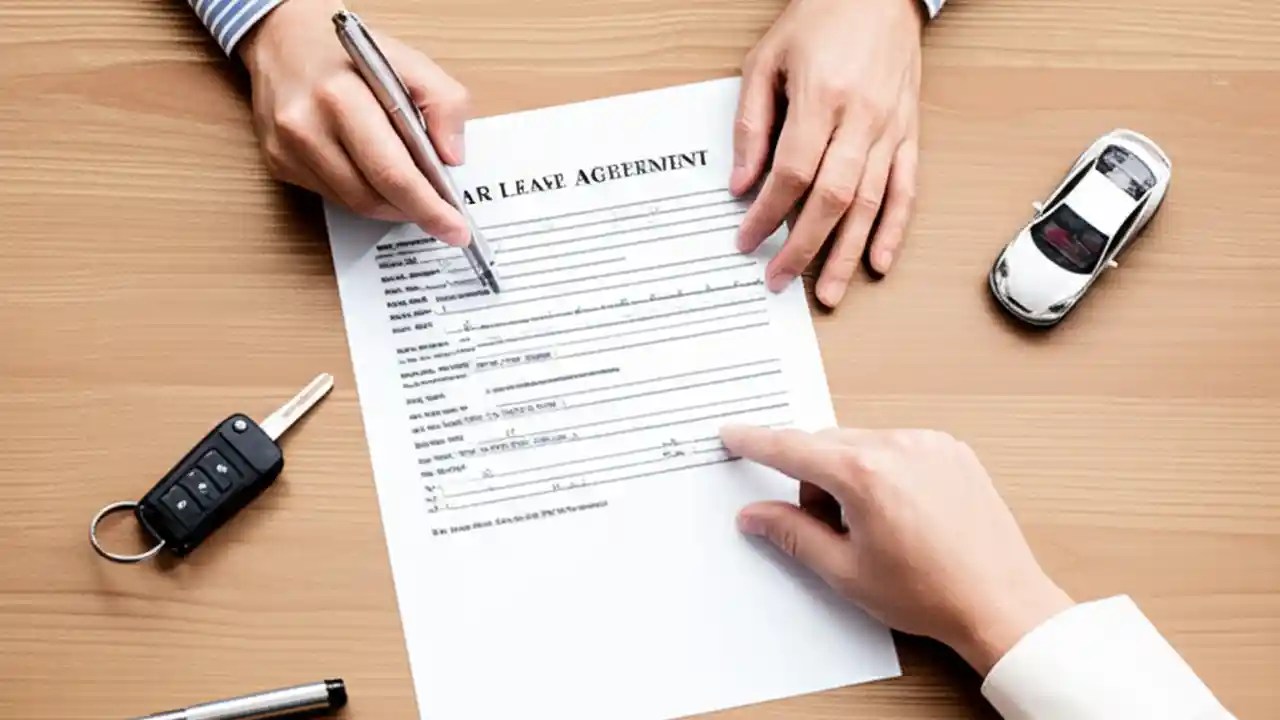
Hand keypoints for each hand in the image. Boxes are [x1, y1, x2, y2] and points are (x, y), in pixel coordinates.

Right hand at [238, 0, 470, 244]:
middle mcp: (306, 126)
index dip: (428, 207)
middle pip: (371, 196)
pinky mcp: (279, 163)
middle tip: (442, 218)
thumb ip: (443, 102)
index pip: (392, 171)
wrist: (283, 36)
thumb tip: (451, 157)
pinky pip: (333, 196)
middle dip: (413, 212)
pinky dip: (363, 194)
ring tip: (413, 192)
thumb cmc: (347, 50)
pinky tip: (376, 176)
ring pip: (352, 203)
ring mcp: (287, 149)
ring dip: (390, 206)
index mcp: (341, 95)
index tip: (455, 229)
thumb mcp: (408, 60)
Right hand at [720, 425, 1073, 674]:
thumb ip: (792, 533)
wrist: (1000, 602)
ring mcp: (930, 444)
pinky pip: (898, 446)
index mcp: (865, 475)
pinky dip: (886, 470)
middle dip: (815, 480)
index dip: (757, 443)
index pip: (792, 449)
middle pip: (827, 445)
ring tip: (876, 526)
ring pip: (862, 444)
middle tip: (830, 528)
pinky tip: (903, 513)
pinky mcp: (952, 450)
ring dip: (852, 475)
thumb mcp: (845, 570)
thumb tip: (755, 514)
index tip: (734, 435)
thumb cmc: (930, 592)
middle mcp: (898, 446)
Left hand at [732, 0, 924, 307]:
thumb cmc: (820, 17)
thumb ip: (752, 124)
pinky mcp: (910, 132)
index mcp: (821, 97)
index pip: (792, 173)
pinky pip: (907, 188)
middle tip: (779, 280)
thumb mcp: (765, 60)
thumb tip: (741, 183)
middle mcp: (861, 118)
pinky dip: (894, 229)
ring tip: (827, 292)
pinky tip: (879, 262)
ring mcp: (891, 128)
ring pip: (871, 203)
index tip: (746, 240)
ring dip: (847, 253)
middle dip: (802, 247)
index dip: (766, 213)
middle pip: (832, 198)